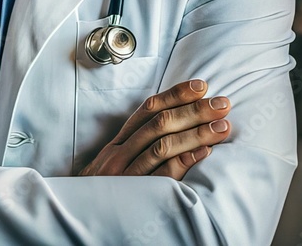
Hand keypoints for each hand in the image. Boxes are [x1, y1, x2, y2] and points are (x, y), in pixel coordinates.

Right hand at [79, 79, 231, 180]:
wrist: (79, 214)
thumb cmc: (105, 188)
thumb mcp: (117, 161)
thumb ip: (139, 144)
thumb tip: (174, 124)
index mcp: (120, 141)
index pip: (149, 110)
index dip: (175, 95)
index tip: (201, 86)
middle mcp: (121, 152)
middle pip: (159, 124)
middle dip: (193, 111)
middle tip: (222, 104)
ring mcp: (127, 172)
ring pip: (162, 145)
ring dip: (195, 133)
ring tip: (222, 126)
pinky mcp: (136, 193)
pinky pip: (162, 175)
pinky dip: (183, 162)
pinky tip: (204, 153)